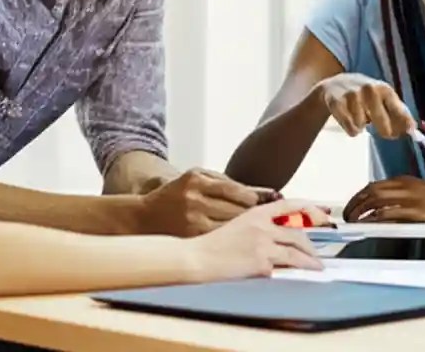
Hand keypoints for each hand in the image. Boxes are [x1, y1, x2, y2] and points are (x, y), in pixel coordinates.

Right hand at [138, 168, 279, 236]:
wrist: (145, 217)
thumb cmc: (179, 194)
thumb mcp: (200, 178)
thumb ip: (230, 184)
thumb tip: (267, 194)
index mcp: (197, 181)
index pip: (238, 191)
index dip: (258, 199)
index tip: (273, 203)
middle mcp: (194, 202)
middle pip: (238, 212)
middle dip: (260, 217)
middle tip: (279, 220)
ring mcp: (192, 223)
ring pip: (233, 229)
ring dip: (254, 233)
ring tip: (269, 234)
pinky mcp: (191, 241)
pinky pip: (222, 243)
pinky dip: (239, 244)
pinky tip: (250, 246)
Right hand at [187, 200, 328, 280]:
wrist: (196, 258)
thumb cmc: (213, 246)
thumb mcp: (238, 226)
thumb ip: (259, 227)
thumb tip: (281, 236)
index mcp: (256, 213)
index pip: (290, 205)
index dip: (310, 209)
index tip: (323, 215)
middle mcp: (262, 225)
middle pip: (297, 233)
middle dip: (311, 246)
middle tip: (318, 255)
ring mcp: (262, 243)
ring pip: (296, 251)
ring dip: (310, 261)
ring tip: (317, 268)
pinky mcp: (260, 262)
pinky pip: (284, 267)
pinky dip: (294, 272)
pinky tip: (300, 277)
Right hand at [316, 73, 422, 138]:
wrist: (334, 85)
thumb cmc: (366, 96)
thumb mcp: (384, 98)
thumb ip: (401, 113)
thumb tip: (424, 128)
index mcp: (385, 89)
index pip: (400, 111)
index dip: (406, 125)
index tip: (409, 133)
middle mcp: (370, 90)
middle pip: (384, 127)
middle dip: (386, 132)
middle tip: (384, 131)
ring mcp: (353, 96)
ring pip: (363, 128)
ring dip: (362, 126)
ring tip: (359, 115)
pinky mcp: (337, 103)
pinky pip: (351, 129)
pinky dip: (351, 128)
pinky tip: (348, 117)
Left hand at [343, 176, 424, 221]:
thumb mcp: (419, 191)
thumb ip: (402, 195)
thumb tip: (383, 208)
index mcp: (403, 180)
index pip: (373, 185)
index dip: (358, 196)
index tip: (351, 207)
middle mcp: (403, 186)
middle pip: (370, 191)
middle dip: (354, 203)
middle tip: (346, 216)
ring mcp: (408, 198)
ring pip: (375, 199)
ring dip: (359, 210)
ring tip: (352, 221)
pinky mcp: (414, 211)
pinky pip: (388, 213)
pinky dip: (373, 218)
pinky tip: (366, 225)